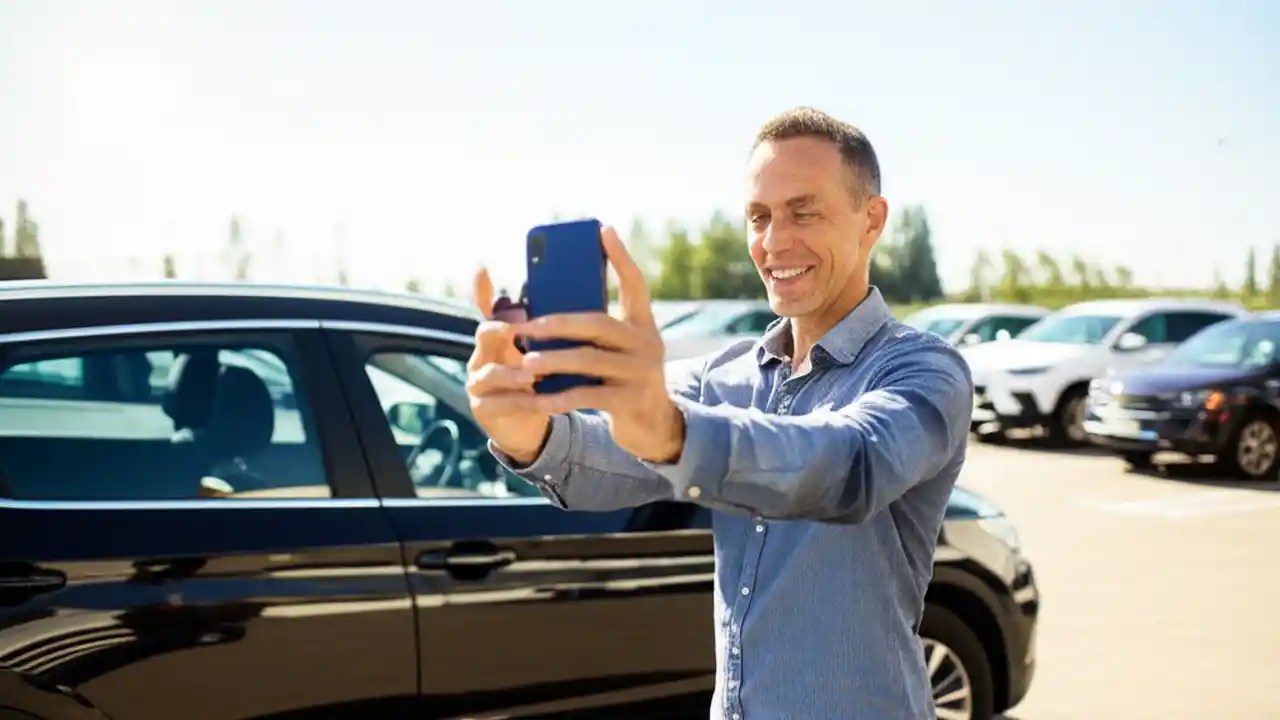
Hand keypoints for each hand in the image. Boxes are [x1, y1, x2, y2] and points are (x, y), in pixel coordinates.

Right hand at [464, 267, 550, 465]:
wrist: (531, 426)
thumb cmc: (539, 383)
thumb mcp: (544, 354)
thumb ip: (552, 330)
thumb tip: (576, 294)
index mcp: (497, 339)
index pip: (486, 307)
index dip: (482, 290)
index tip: (483, 269)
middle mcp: (482, 356)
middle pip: (483, 334)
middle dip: (500, 329)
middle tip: (517, 329)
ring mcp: (479, 384)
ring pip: (489, 372)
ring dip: (512, 372)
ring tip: (531, 375)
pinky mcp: (485, 410)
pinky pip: (501, 404)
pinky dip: (522, 402)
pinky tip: (540, 401)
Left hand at [514, 225, 685, 463]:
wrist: (654, 428)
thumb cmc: (624, 381)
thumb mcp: (620, 352)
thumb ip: (599, 332)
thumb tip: (549, 311)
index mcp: (643, 325)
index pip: (636, 284)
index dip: (620, 256)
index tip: (603, 229)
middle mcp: (647, 343)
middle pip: (599, 323)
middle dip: (558, 322)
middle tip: (526, 326)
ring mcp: (642, 372)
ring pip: (589, 360)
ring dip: (554, 360)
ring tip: (526, 362)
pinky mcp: (631, 400)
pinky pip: (588, 394)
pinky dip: (559, 397)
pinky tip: (536, 399)